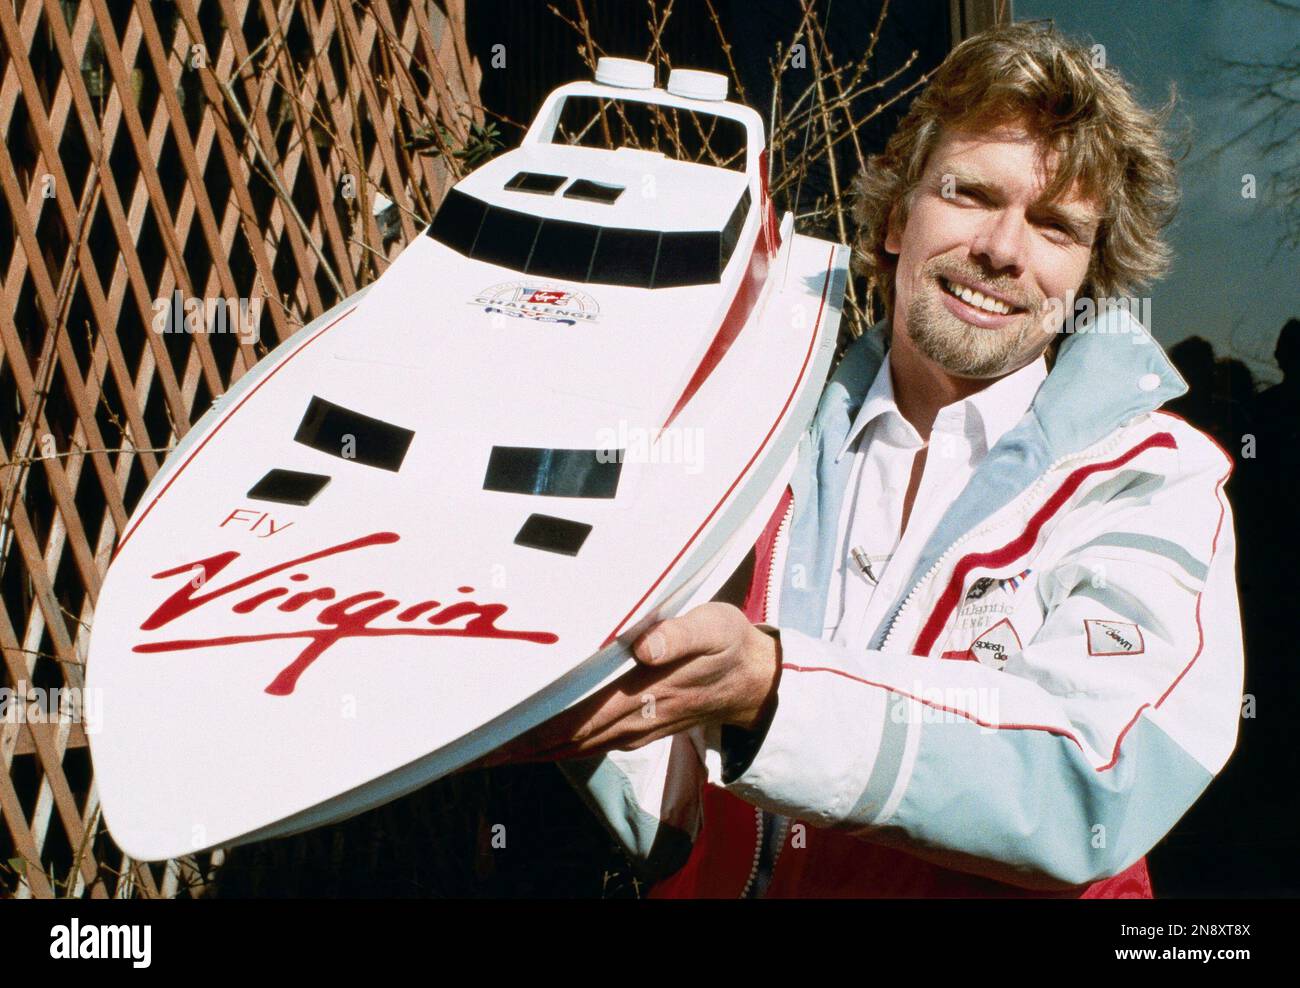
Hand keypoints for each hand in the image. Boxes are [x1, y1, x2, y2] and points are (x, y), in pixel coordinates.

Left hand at [480, 602, 780, 765]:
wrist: (753, 679)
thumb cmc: (726, 644)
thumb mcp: (713, 627)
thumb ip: (678, 635)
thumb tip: (644, 646)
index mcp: (643, 690)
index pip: (575, 711)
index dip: (534, 722)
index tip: (495, 726)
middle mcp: (631, 716)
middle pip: (562, 734)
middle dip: (517, 741)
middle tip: (469, 741)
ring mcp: (631, 727)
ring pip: (569, 745)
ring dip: (529, 750)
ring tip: (485, 749)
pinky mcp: (633, 728)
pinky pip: (584, 743)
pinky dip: (552, 748)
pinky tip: (528, 746)